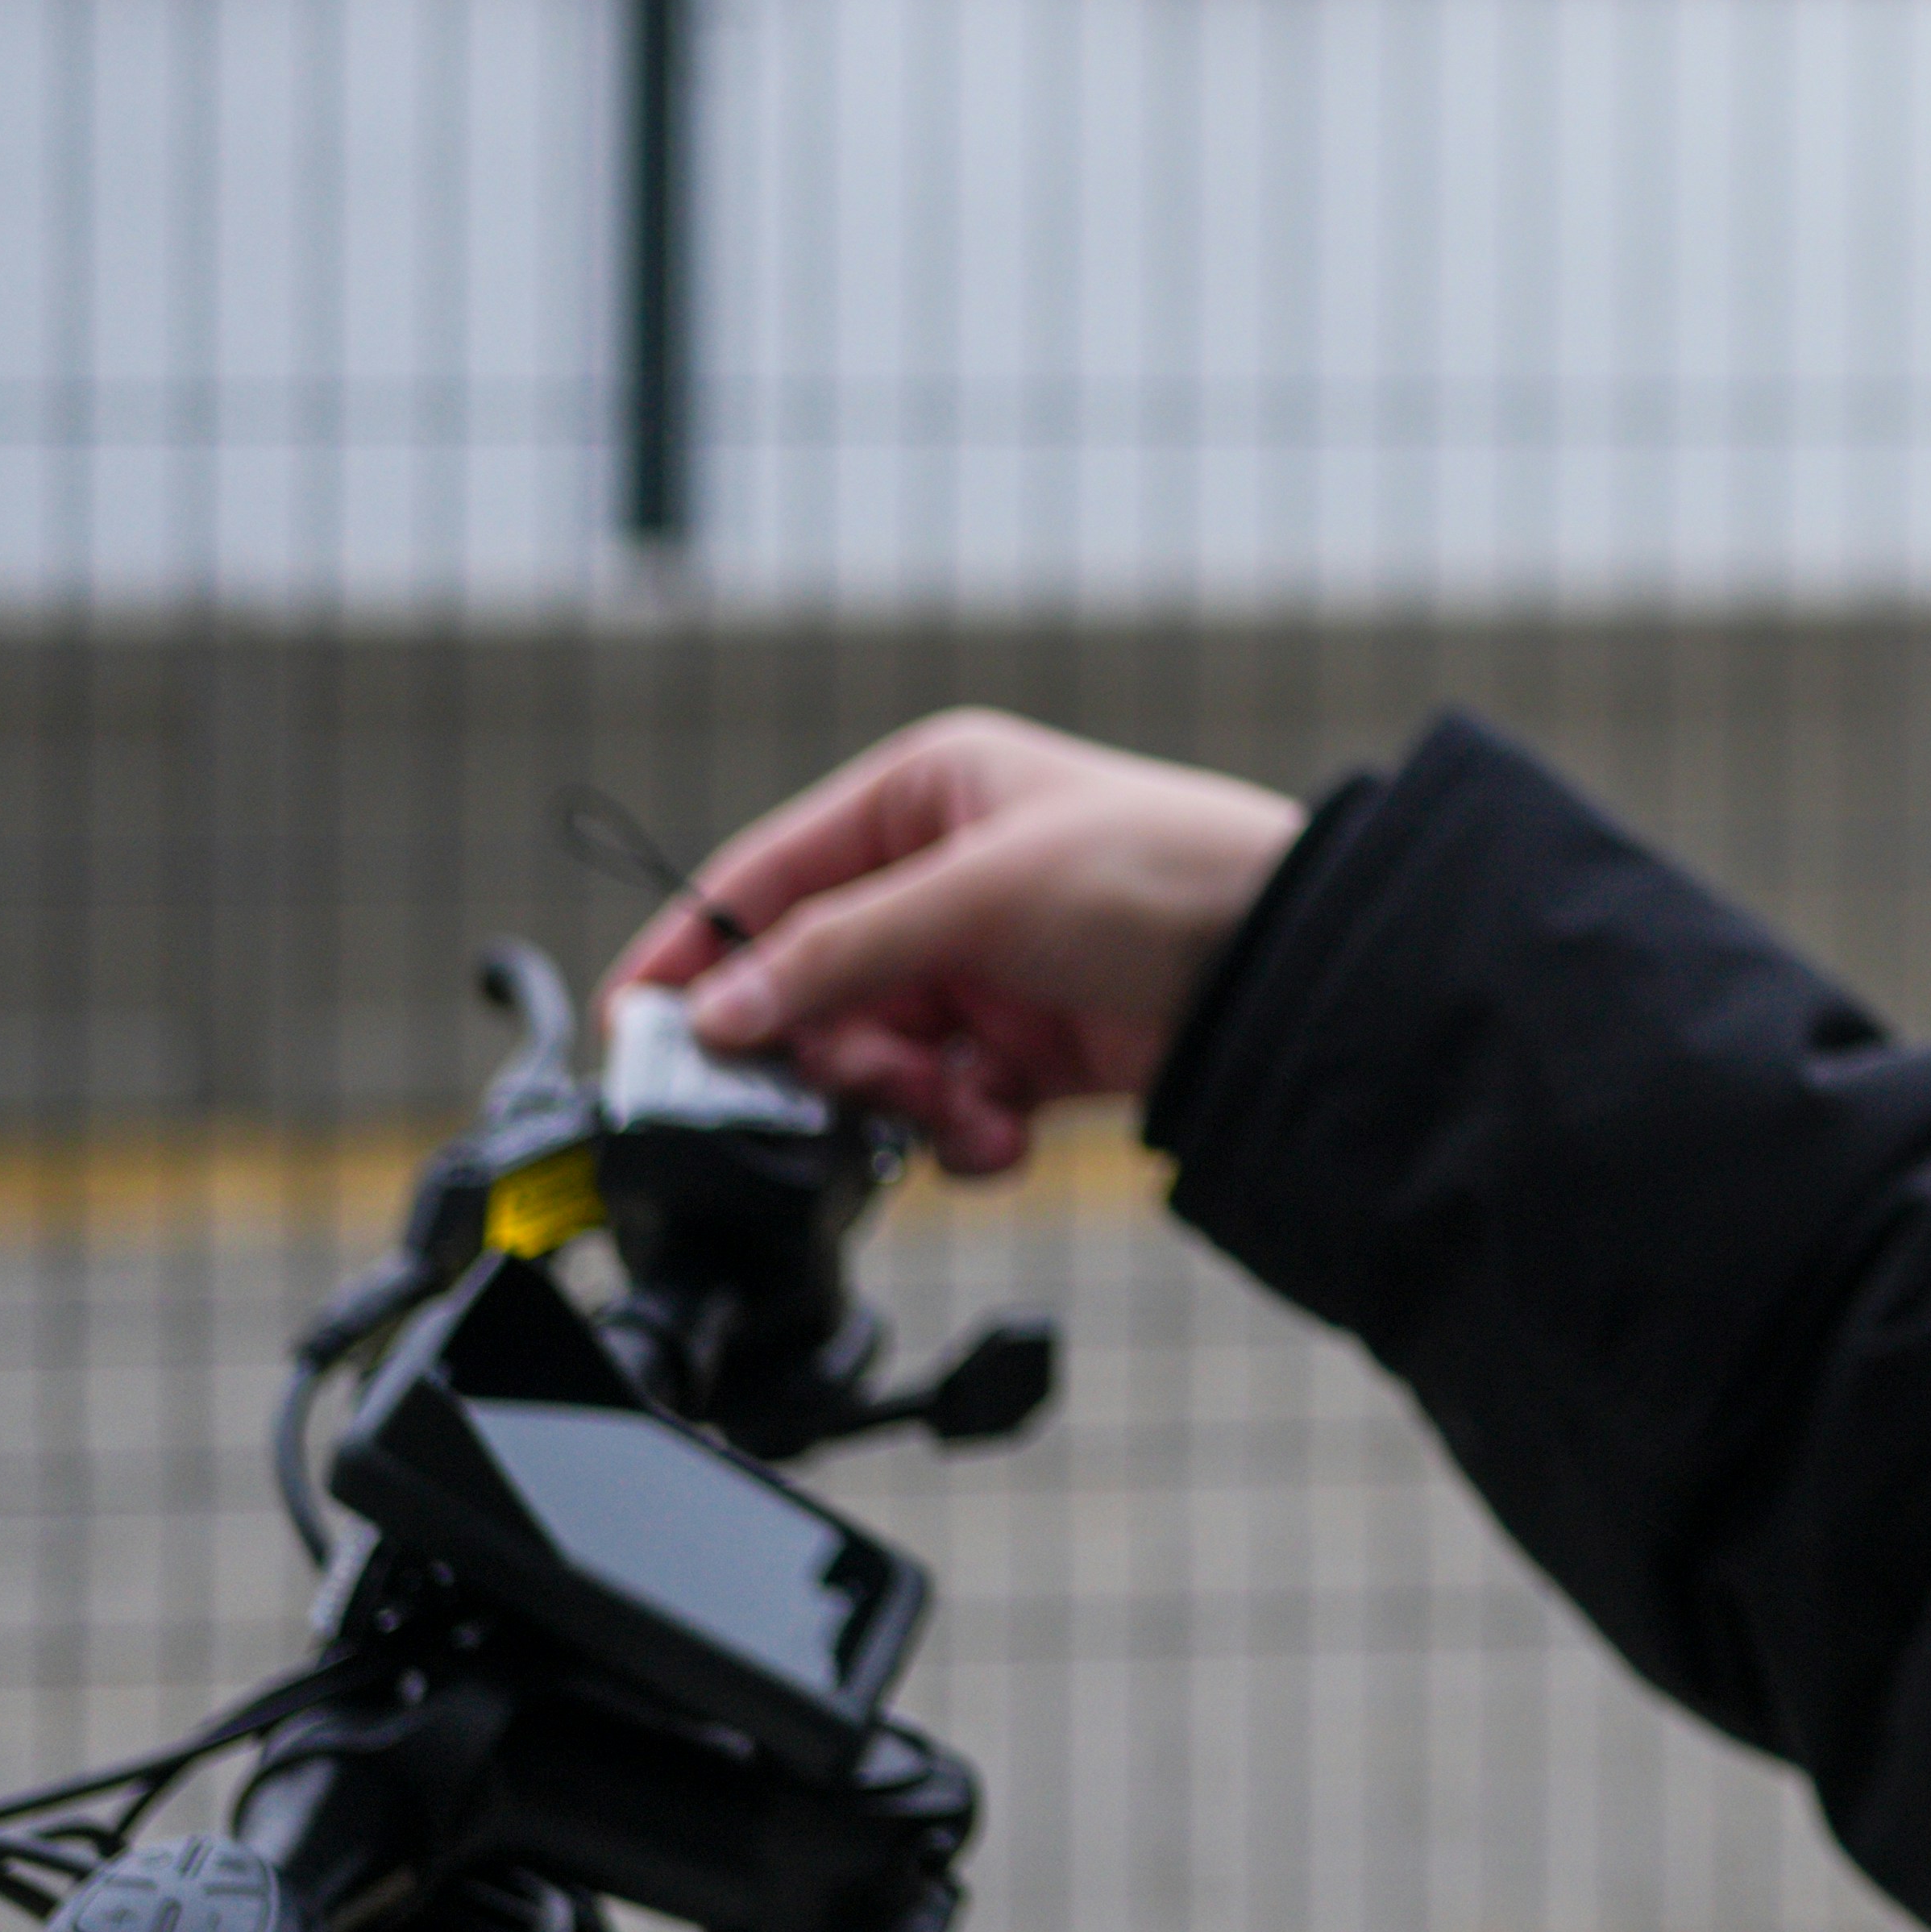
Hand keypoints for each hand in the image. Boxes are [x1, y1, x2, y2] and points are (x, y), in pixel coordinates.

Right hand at [611, 710, 1302, 1177]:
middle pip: (811, 988)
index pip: (766, 876)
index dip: (696, 951)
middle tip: (858, 1085)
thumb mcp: (982, 896)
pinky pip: (941, 1108)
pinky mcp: (1024, 1052)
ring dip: (902, 1101)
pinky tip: (1004, 1132)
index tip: (637, 1025)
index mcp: (924, 797)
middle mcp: (943, 880)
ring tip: (962, 1108)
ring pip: (871, 1060)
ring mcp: (982, 970)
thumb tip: (717, 1009)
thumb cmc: (1161, 876)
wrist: (1293, 970)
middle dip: (827, 1051)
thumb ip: (840, 953)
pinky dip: (960, 1134)